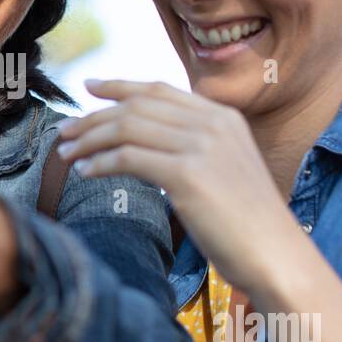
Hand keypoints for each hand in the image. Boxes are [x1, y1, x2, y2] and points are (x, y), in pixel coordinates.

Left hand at [56, 78, 298, 297]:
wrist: (276, 255)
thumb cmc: (248, 224)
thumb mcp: (225, 169)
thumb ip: (194, 147)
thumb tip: (144, 143)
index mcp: (223, 117)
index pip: (160, 91)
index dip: (120, 86)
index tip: (90, 87)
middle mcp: (213, 124)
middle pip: (137, 107)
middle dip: (94, 117)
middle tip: (65, 132)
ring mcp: (201, 147)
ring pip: (127, 128)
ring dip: (89, 139)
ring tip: (66, 154)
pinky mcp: (187, 175)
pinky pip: (128, 158)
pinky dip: (100, 163)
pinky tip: (86, 173)